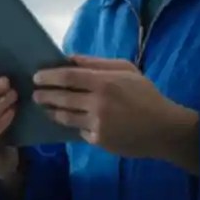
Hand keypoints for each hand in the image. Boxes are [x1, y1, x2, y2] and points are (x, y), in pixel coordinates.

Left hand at [32, 55, 199, 170]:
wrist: (164, 129)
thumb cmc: (146, 95)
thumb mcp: (127, 70)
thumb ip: (97, 63)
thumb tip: (70, 59)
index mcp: (104, 82)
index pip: (67, 77)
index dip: (48, 76)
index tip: (37, 77)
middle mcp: (97, 103)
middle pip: (61, 97)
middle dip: (44, 95)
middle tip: (35, 93)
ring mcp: (97, 124)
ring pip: (65, 116)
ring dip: (52, 111)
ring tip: (45, 106)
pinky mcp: (98, 141)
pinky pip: (78, 131)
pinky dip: (73, 125)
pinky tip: (67, 120)